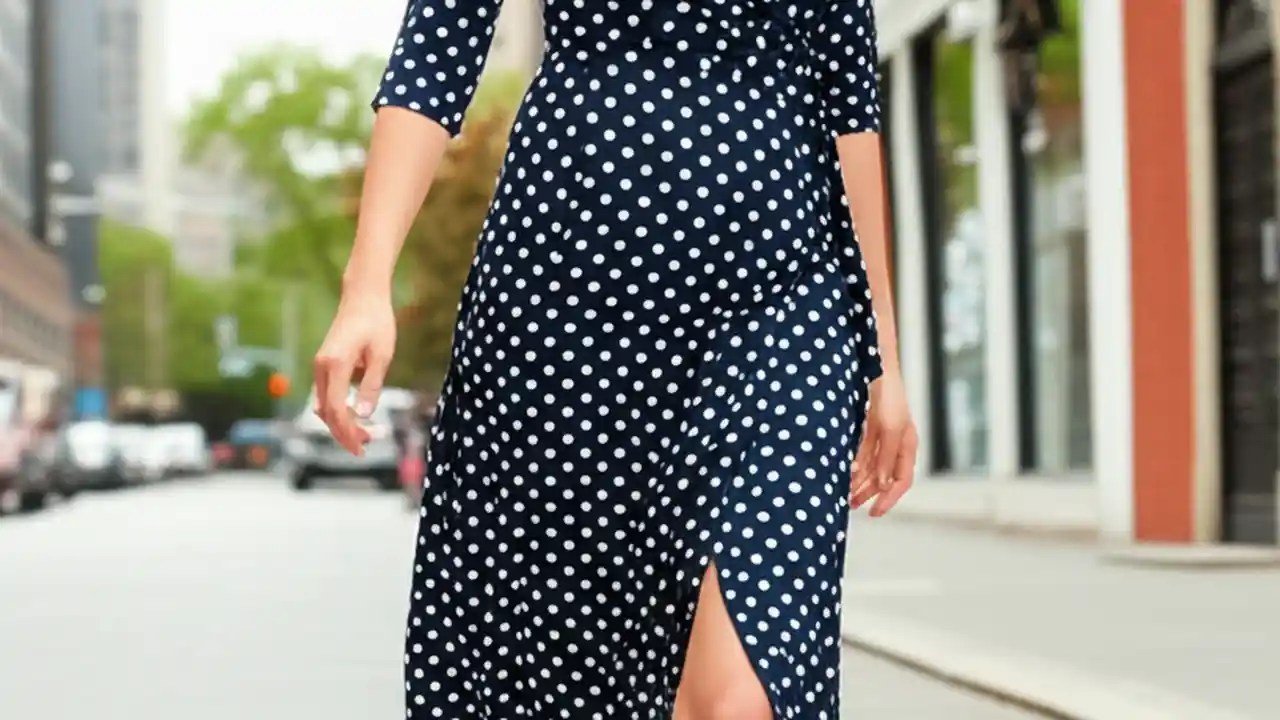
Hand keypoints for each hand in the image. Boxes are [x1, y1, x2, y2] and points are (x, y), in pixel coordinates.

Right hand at [312, 291, 396, 455]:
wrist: (363, 296)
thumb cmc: (377, 322)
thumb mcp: (382, 356)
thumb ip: (371, 386)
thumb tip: (362, 416)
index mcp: (335, 364)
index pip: (335, 409)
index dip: (347, 432)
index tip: (363, 446)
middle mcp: (321, 367)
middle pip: (326, 412)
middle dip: (344, 433)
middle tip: (366, 448)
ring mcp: (320, 366)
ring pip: (323, 406)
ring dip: (340, 423)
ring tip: (365, 435)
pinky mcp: (324, 365)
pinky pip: (325, 395)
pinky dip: (337, 411)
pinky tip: (355, 418)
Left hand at [849, 369, 917, 516]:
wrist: (873, 369)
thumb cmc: (888, 396)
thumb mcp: (890, 430)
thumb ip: (886, 458)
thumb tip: (884, 485)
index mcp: (908, 444)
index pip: (902, 480)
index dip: (889, 499)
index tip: (874, 513)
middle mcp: (896, 443)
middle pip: (884, 477)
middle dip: (869, 493)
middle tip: (850, 505)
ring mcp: (881, 436)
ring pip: (871, 468)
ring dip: (859, 482)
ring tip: (843, 494)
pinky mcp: (866, 429)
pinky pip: (862, 455)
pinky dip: (854, 466)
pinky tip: (843, 474)